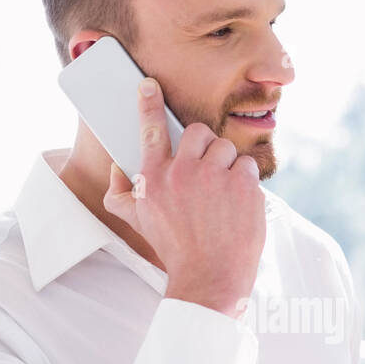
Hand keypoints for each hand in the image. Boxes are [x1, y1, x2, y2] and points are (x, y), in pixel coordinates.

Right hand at [103, 77, 265, 317]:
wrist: (210, 278)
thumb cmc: (174, 250)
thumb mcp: (138, 223)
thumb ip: (120, 193)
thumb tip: (117, 168)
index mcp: (154, 178)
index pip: (150, 130)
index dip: (149, 104)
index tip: (149, 85)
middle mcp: (183, 172)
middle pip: (197, 132)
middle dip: (204, 146)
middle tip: (206, 170)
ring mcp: (216, 178)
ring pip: (226, 149)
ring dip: (226, 166)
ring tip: (221, 195)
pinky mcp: (245, 187)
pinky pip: (247, 167)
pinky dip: (245, 183)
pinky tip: (237, 205)